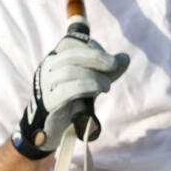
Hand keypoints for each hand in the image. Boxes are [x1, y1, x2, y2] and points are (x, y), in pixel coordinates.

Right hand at [12, 30, 129, 157]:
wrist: (56, 128)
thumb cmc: (76, 100)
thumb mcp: (95, 80)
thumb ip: (109, 69)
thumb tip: (125, 57)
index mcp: (57, 57)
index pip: (71, 42)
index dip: (93, 48)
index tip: (111, 60)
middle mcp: (48, 67)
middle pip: (70, 54)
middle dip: (96, 57)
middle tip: (115, 65)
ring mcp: (45, 85)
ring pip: (68, 71)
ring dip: (94, 76)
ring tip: (107, 86)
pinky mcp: (49, 102)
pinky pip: (65, 90)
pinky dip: (85, 86)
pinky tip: (98, 89)